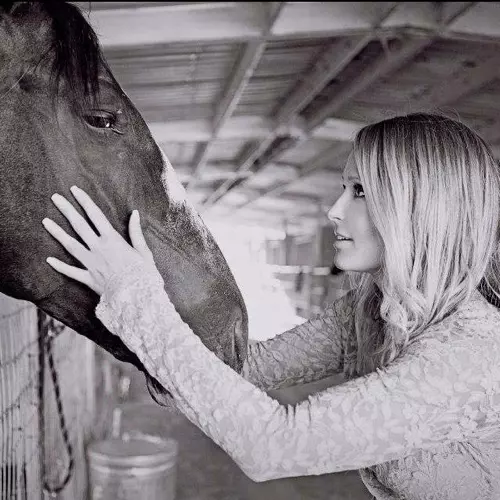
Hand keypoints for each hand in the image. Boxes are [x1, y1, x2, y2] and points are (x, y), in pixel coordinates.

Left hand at [42, 186, 157, 294]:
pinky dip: (59, 266)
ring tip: (45, 221)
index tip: (74, 190)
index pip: (96, 215)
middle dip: (67, 210)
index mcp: (113, 239)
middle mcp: (98, 248)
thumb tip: (135, 213)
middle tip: (55, 197)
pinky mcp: (88, 278)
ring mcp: (91, 263)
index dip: (85, 201)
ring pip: (70, 245)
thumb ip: (136, 232)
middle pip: (79, 226)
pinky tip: (48, 259)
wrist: (137, 298)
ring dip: (57, 233)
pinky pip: (71, 272)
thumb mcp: (144, 251)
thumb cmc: (144, 275)